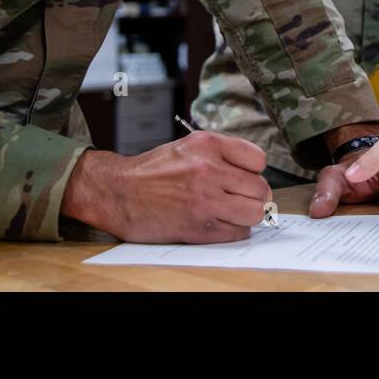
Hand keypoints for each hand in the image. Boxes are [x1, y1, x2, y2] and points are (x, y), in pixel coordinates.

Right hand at [61, 131, 270, 243]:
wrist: (118, 192)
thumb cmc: (153, 171)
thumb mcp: (188, 146)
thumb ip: (222, 154)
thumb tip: (254, 173)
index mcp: (208, 144)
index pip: (258, 160)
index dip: (254, 171)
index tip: (246, 177)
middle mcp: (208, 170)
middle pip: (261, 189)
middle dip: (254, 196)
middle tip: (242, 198)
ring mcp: (204, 200)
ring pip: (254, 213)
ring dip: (248, 215)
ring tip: (233, 212)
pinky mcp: (198, 227)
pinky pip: (237, 233)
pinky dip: (234, 230)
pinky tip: (220, 223)